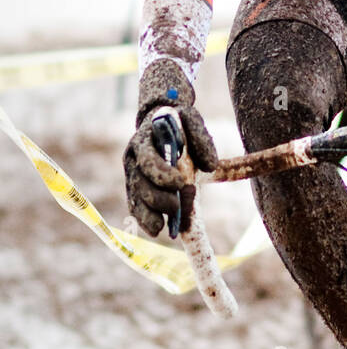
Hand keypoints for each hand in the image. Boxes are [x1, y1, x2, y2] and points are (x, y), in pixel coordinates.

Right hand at [123, 59, 217, 236]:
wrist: (161, 121)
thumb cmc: (179, 122)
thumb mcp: (191, 119)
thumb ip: (201, 137)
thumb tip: (211, 165)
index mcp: (144, 140)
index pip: (148, 159)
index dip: (161, 173)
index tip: (179, 183)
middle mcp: (133, 158)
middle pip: (140, 183)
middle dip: (158, 198)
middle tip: (176, 207)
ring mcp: (132, 174)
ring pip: (136, 198)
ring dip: (150, 213)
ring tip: (164, 227)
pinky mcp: (135, 188)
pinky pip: (135, 206)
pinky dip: (144, 219)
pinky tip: (155, 229)